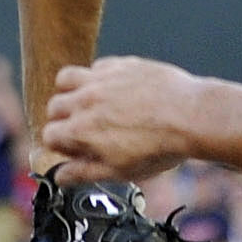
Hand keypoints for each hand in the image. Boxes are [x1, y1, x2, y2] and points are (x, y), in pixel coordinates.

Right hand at [40, 57, 205, 181]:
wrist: (191, 116)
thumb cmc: (160, 147)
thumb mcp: (120, 171)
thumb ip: (85, 173)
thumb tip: (60, 177)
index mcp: (80, 131)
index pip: (49, 136)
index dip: (60, 145)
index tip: (74, 150)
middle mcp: (84, 101)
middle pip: (54, 107)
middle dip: (63, 120)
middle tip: (84, 129)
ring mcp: (100, 79)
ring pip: (66, 79)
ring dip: (70, 92)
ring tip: (87, 103)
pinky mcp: (120, 65)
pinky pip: (96, 67)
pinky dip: (98, 77)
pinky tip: (115, 90)